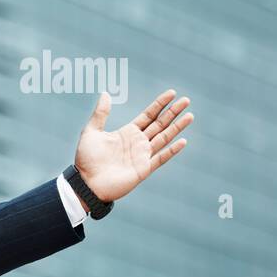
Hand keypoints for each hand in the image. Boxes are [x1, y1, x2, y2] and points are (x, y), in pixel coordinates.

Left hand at [73, 89, 191, 204]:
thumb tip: (105, 93)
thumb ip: (100, 113)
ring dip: (177, 127)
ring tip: (190, 115)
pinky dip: (172, 150)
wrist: (86, 183)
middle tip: (186, 100)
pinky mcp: (144, 169)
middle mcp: (138, 143)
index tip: (172, 93)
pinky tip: (183, 141)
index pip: (148, 115)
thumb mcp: (91, 132)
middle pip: (160, 124)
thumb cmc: (86, 159)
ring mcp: (142, 156)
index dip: (160, 104)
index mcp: (127, 133)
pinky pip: (161, 158)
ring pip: (164, 138)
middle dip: (173, 112)